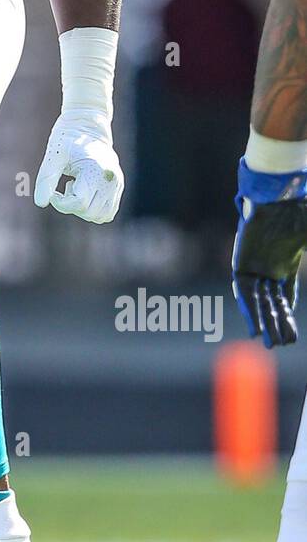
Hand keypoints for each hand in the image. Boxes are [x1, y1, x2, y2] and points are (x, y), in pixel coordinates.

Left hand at [34, 109, 123, 223]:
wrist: (88, 124)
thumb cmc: (68, 138)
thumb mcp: (54, 155)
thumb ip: (46, 179)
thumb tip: (41, 203)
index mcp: (95, 170)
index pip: (79, 203)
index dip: (61, 203)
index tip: (53, 192)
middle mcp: (110, 180)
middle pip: (89, 212)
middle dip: (71, 206)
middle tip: (65, 186)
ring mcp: (117, 184)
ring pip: (100, 216)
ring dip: (83, 209)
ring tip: (76, 188)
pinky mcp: (118, 187)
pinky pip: (107, 213)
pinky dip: (93, 210)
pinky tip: (84, 192)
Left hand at [232, 158, 306, 347]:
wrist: (278, 195)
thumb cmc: (300, 212)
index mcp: (284, 261)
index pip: (285, 295)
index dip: (287, 315)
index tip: (291, 337)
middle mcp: (268, 265)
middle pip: (271, 302)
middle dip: (276, 324)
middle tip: (279, 346)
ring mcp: (254, 264)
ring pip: (258, 300)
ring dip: (263, 321)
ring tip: (269, 344)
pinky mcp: (241, 261)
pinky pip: (243, 289)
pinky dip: (248, 307)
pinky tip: (253, 326)